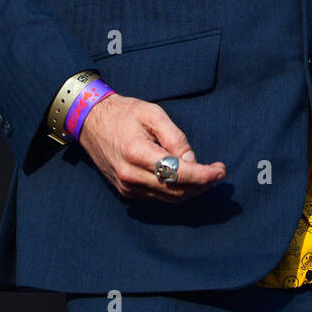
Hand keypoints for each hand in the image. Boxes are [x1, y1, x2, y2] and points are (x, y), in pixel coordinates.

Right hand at [77, 92, 225, 202]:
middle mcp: (130, 176)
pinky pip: (158, 197)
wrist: (90, 122)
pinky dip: (176, 191)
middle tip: (218, 172)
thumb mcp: (153, 114)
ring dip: (192, 190)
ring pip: (169, 198)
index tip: (220, 170)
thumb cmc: (124, 113)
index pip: (178, 173)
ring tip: (207, 176)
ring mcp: (126, 187)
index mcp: (137, 153)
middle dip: (203, 185)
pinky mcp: (125, 191)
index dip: (204, 175)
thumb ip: (176, 138)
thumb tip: (193, 162)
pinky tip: (186, 178)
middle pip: (177, 191)